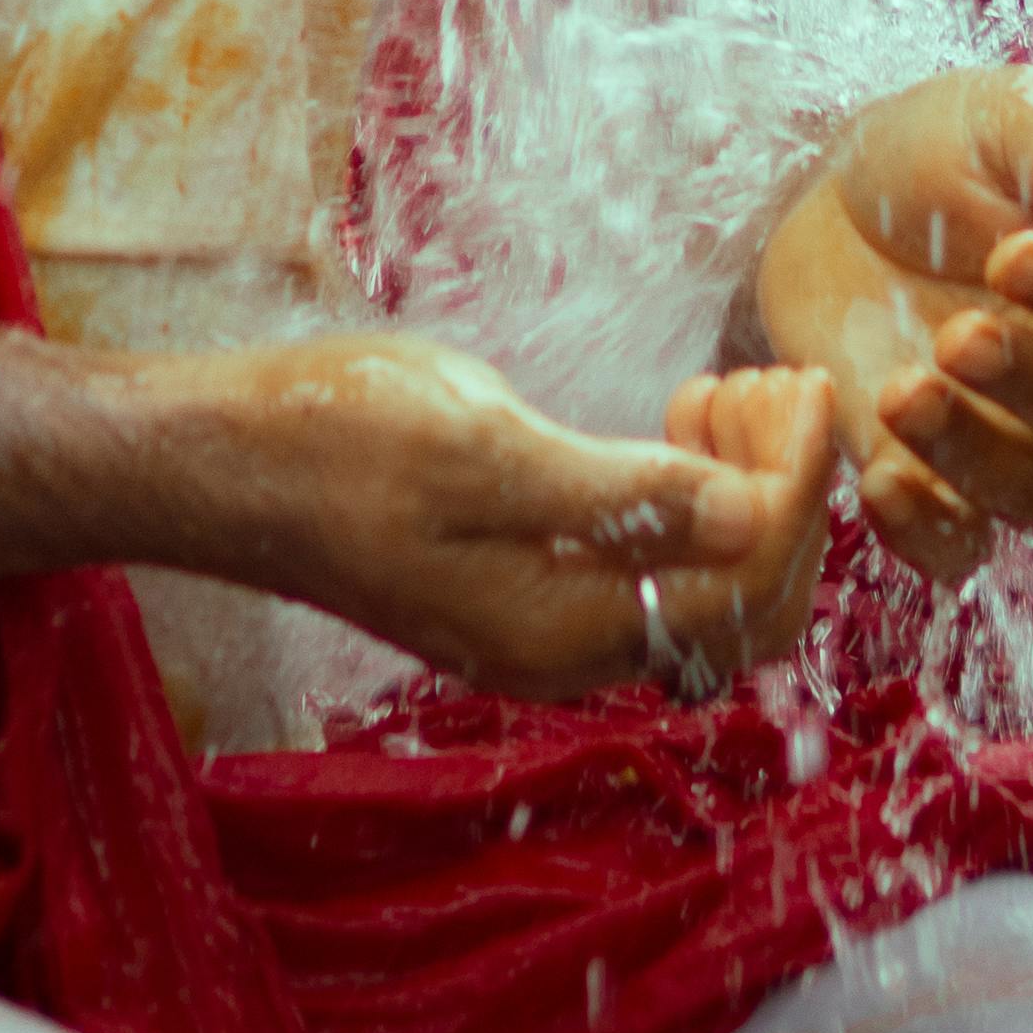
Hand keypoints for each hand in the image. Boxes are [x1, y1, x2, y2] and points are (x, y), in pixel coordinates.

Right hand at [231, 334, 837, 696]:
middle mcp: (565, 649)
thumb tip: (748, 515)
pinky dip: (690, 496)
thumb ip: (621, 495)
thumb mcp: (482, 448)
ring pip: (702, 587)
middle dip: (787, 497)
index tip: (811, 385)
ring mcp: (545, 624)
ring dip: (744, 492)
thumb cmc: (333, 439)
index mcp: (562, 627)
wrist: (222, 462)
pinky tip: (676, 421)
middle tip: (776, 383)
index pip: (743, 584)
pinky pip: (652, 568)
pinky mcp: (526, 587)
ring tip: (728, 391)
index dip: (801, 487)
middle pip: (742, 605)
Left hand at [752, 62, 1032, 582]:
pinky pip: (959, 543)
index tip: (1013, 256)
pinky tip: (877, 482)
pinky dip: (927, 531)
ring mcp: (1013, 435)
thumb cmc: (936, 150)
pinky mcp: (935, 478)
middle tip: (957, 335)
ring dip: (970, 452)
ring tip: (900, 394)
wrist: (826, 198)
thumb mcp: (1000, 119)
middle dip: (1030, 380)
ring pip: (1032, 485)